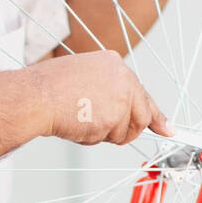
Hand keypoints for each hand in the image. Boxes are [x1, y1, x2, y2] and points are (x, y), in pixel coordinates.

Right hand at [25, 49, 172, 146]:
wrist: (34, 97)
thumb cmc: (46, 88)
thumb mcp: (80, 77)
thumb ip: (104, 89)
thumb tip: (117, 109)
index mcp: (114, 64)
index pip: (140, 92)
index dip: (154, 114)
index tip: (167, 128)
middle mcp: (123, 78)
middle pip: (142, 115)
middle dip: (129, 130)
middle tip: (109, 132)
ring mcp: (121, 98)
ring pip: (126, 131)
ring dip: (106, 135)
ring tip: (81, 121)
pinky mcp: (114, 118)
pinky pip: (110, 139)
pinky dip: (92, 139)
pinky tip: (76, 125)